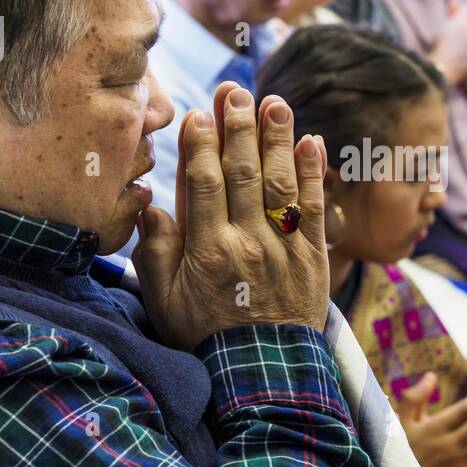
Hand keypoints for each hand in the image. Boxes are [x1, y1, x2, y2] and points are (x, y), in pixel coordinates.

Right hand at [132, 83, 329, 350]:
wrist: (261, 375)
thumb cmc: (205, 337)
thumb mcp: (164, 303)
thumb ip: (156, 252)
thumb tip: (151, 205)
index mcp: (208, 252)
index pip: (204, 186)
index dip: (202, 146)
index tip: (200, 113)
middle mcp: (248, 244)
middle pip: (245, 174)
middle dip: (240, 128)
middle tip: (236, 90)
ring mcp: (285, 248)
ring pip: (282, 184)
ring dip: (278, 138)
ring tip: (274, 102)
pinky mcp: (314, 257)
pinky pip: (316, 209)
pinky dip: (315, 174)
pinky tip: (312, 141)